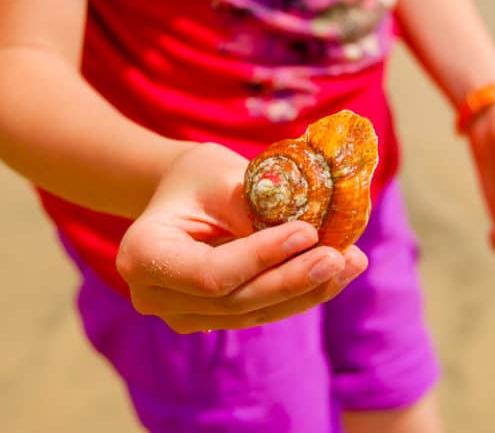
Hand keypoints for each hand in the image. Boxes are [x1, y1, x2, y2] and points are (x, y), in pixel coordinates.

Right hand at [116, 143, 367, 332]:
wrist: (182, 194)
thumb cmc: (196, 176)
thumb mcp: (219, 176)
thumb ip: (254, 208)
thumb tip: (308, 234)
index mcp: (143, 256)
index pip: (211, 273)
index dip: (262, 258)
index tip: (308, 231)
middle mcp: (155, 297)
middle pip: (235, 301)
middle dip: (293, 279)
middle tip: (340, 257)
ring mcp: (183, 314)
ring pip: (254, 312)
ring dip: (307, 290)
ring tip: (351, 262)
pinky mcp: (213, 318)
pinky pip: (261, 311)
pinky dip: (300, 293)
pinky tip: (337, 272)